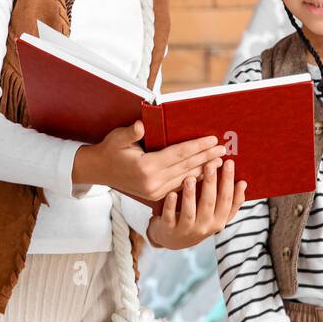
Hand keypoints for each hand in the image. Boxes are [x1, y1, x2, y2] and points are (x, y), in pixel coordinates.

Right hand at [72, 122, 226, 201]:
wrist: (99, 171)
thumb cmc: (110, 150)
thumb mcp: (118, 138)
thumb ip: (131, 133)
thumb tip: (140, 126)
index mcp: (146, 167)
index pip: (178, 154)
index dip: (197, 146)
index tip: (213, 140)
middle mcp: (153, 182)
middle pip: (186, 167)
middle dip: (206, 157)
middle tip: (223, 149)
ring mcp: (155, 191)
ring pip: (186, 178)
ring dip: (204, 170)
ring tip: (220, 161)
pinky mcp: (156, 196)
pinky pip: (180, 186)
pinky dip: (194, 179)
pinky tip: (206, 174)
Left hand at [146, 158, 245, 248]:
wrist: (174, 241)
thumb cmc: (199, 221)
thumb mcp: (217, 215)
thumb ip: (231, 202)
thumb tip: (243, 183)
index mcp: (219, 221)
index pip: (227, 200)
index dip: (229, 182)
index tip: (229, 162)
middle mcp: (204, 227)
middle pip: (209, 203)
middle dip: (211, 183)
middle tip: (211, 164)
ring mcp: (186, 229)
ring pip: (189, 212)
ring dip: (190, 195)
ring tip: (190, 177)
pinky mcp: (168, 230)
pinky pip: (170, 217)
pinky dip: (171, 206)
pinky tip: (171, 193)